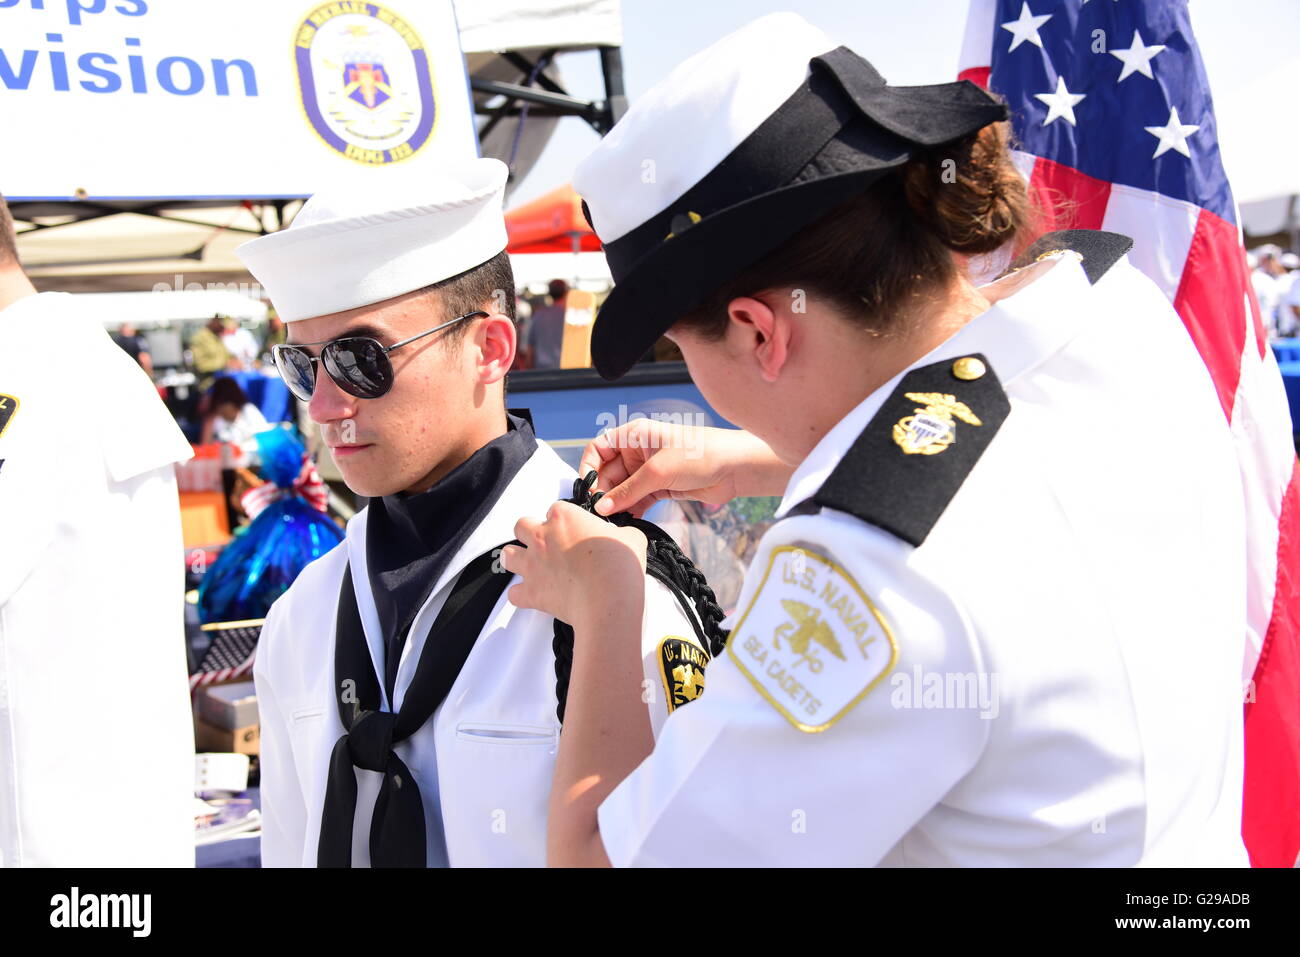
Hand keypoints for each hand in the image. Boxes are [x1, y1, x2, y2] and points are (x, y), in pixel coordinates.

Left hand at [501, 502, 647, 627]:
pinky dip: (521, 595)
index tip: (575, 531)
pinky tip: (533, 595)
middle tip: (548, 544)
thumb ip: (620, 532)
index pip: (555, 509)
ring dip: (517, 558)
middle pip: (522, 526)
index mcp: (564, 516)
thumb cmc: (620, 565)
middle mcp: (542, 536)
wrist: (609, 597)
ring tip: (530, 565)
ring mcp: (533, 564)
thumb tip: (622, 537)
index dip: (564, 521)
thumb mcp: (631, 537)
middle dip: (531, 533)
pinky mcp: (532, 592)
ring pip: (508, 554)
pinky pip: (514, 594)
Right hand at [579, 421, 793, 517]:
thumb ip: (629, 490)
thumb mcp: (659, 471)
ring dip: (617, 505)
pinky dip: (631, 511)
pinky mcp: (660, 488)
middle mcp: (638, 451)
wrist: (734, 468)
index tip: (588, 489)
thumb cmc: (699, 454)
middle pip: (608, 472)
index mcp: (634, 435)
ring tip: (611, 523)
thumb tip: (603, 507)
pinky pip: (637, 500)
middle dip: (603, 492)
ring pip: (622, 489)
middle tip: (599, 514)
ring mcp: (649, 471)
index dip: (589, 467)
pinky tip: (627, 524)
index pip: (599, 448)